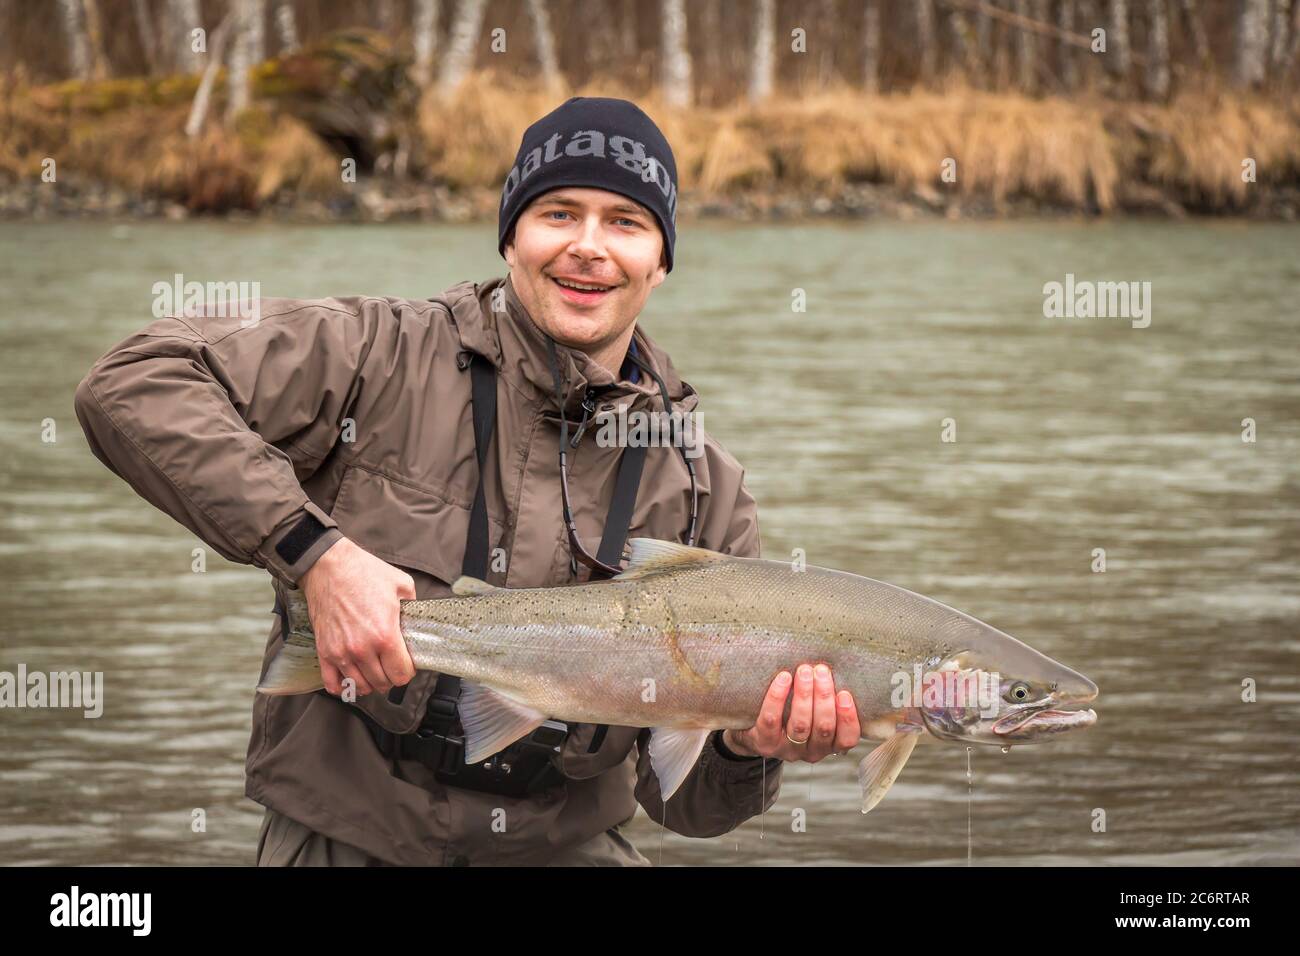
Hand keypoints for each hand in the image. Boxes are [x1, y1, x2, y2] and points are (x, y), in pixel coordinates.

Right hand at [299, 536, 416, 697]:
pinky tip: (351, 677)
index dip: (408, 671)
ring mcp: (340, 653)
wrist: (328, 565)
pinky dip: (343, 685)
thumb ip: (413, 607)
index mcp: (384, 635)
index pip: (401, 675)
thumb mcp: (401, 584)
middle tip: (391, 663)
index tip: (407, 662)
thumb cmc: (363, 572)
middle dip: (391, 676)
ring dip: (370, 682)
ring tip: (374, 669)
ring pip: (360, 686)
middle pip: (382, 684)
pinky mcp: (324, 651)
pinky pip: (332, 683)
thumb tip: (416, 621)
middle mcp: (362, 649)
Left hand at [722, 664, 859, 762]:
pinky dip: (777, 697)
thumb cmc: (792, 713)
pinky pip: (772, 719)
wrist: (754, 730)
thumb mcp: (815, 712)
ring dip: (804, 695)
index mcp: (830, 744)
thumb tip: (835, 666)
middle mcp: (811, 751)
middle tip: (821, 670)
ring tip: (804, 671)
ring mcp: (787, 749)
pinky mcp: (766, 742)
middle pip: (823, 727)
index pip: (847, 739)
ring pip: (800, 724)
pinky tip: (783, 678)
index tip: (845, 693)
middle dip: (824, 696)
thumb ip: (827, 698)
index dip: (848, 718)